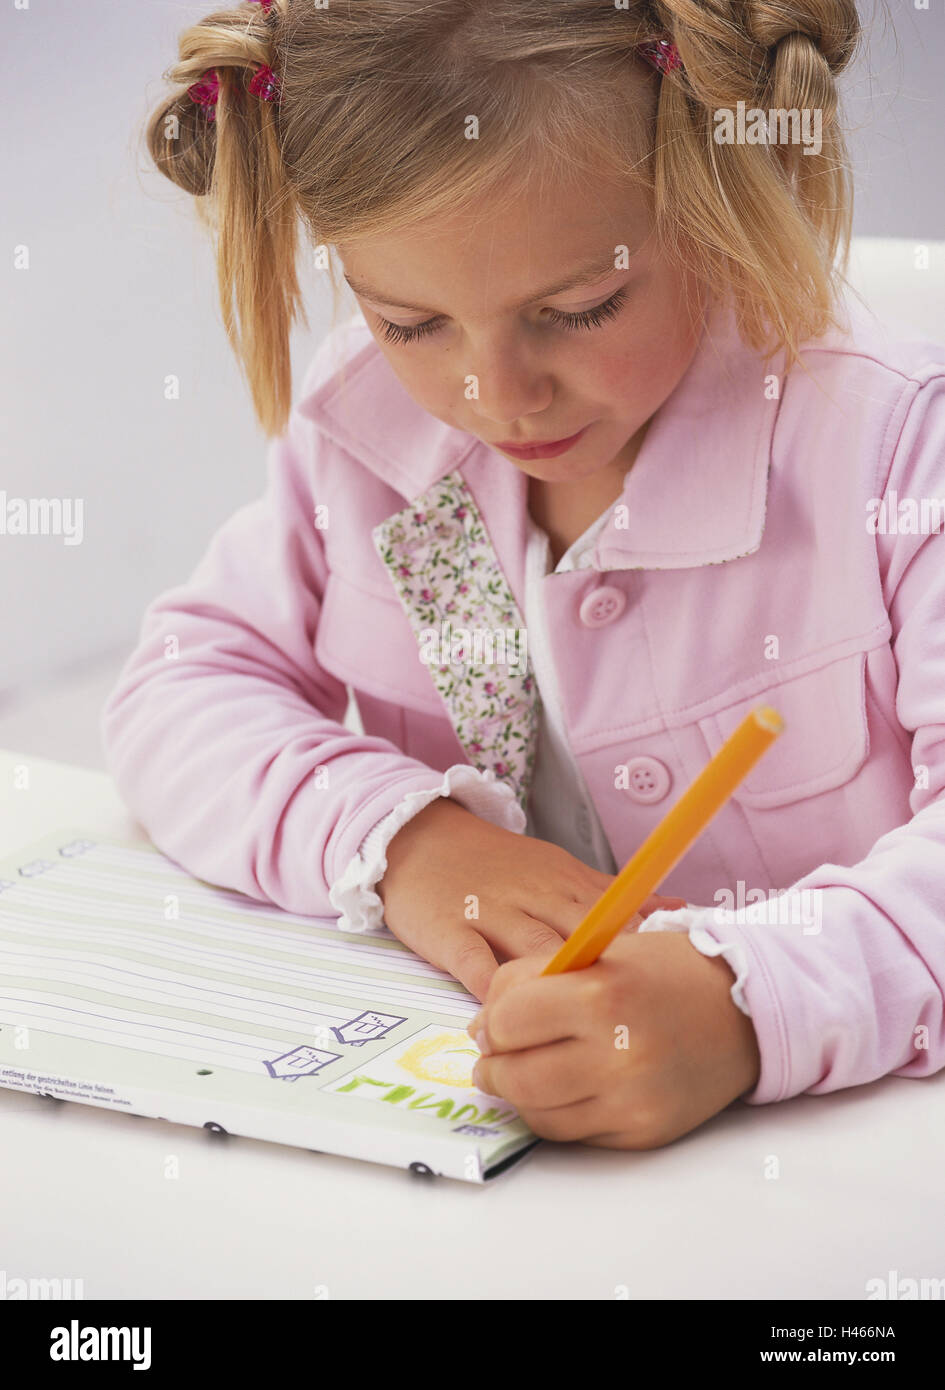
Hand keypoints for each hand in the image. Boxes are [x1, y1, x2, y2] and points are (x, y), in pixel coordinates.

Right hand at [377, 797, 686, 999]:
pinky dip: (494, 992)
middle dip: (611, 981)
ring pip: (534, 954)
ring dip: (557, 995)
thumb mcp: (557, 868)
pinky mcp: (450, 931)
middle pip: (583, 941)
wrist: (420, 838)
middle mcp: (535, 897)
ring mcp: (492, 913)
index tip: (676, 989)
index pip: (617, 917)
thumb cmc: (495, 865)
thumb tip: (679, 909)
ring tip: (580, 1037)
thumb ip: (611, 895)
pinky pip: (475, 962)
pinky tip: (511, 1023)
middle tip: (637, 1025)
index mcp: (565, 883)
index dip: (647, 953)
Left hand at [467, 929, 760, 1147]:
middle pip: (516, 1077)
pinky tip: (561, 1089)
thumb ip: (530, 978)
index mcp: (603, 994)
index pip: (508, 1022)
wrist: (741, 1010)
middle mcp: (619, 1053)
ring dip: (517, 1095)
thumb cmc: (663, 971)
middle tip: (492, 1056)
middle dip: (492, 1066)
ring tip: (519, 1073)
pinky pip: (574, 1135)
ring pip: (538, 1114)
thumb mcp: (595, 952)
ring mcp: (633, 1101)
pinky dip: (555, 1114)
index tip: (493, 1020)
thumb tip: (481, 1026)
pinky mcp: (644, 1133)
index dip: (491, 1021)